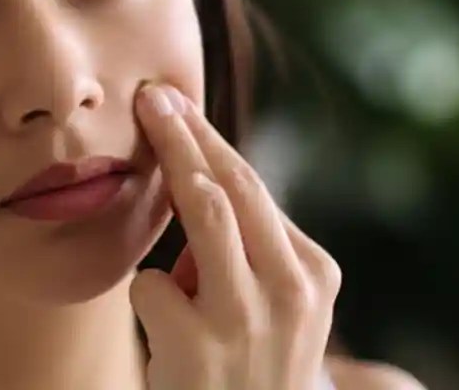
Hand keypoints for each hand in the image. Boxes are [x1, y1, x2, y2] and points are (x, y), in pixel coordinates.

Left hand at [130, 82, 340, 389]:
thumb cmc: (252, 366)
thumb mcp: (274, 304)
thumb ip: (248, 247)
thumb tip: (192, 169)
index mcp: (313, 272)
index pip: (254, 187)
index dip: (209, 138)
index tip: (174, 101)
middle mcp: (291, 290)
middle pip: (232, 184)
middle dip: (187, 132)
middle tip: (151, 96)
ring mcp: (246, 318)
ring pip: (203, 211)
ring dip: (171, 161)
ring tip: (146, 127)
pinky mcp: (199, 347)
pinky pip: (152, 285)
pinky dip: (147, 291)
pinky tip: (159, 321)